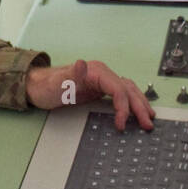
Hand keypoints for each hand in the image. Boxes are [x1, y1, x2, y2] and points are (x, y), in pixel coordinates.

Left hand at [25, 59, 154, 130]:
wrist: (37, 86)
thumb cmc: (46, 85)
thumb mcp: (57, 83)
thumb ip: (71, 74)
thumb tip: (82, 64)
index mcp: (96, 71)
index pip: (118, 88)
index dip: (123, 107)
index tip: (121, 124)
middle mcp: (102, 74)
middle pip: (128, 89)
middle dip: (139, 107)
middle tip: (147, 124)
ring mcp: (102, 81)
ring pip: (128, 91)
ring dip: (140, 104)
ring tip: (149, 119)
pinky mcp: (100, 89)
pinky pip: (121, 95)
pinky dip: (132, 103)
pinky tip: (136, 112)